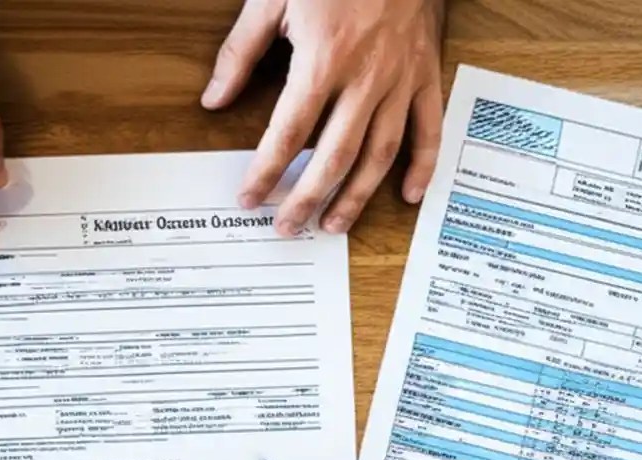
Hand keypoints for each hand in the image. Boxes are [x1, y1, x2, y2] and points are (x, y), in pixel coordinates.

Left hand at [202, 0, 445, 235]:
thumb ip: (240, 51)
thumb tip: (213, 99)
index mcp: (323, 60)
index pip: (287, 133)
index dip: (265, 171)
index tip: (249, 198)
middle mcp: (365, 78)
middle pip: (333, 156)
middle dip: (306, 198)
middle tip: (287, 227)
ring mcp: (399, 79)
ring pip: (379, 154)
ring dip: (355, 196)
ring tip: (333, 224)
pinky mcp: (425, 73)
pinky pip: (428, 128)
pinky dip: (422, 165)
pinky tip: (408, 195)